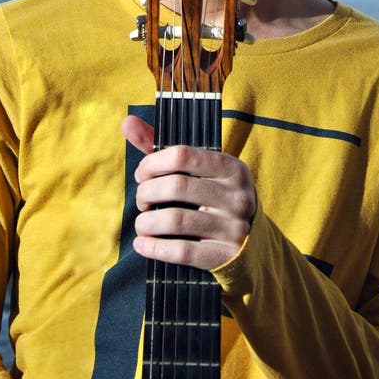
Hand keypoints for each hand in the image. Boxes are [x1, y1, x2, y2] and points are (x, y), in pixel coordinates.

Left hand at [121, 114, 255, 269]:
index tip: (141, 174)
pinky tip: (142, 245)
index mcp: (231, 167)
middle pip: (176, 186)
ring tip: (142, 223)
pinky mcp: (226, 256)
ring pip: (175, 220)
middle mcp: (237, 195)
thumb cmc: (214, 199)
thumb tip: (126, 122)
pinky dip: (154, 248)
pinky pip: (182, 251)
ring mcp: (234, 227)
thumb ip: (162, 148)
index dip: (152, 163)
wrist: (251, 246)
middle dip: (146, 193)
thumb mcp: (199, 173)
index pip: (182, 155)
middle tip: (141, 201)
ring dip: (146, 222)